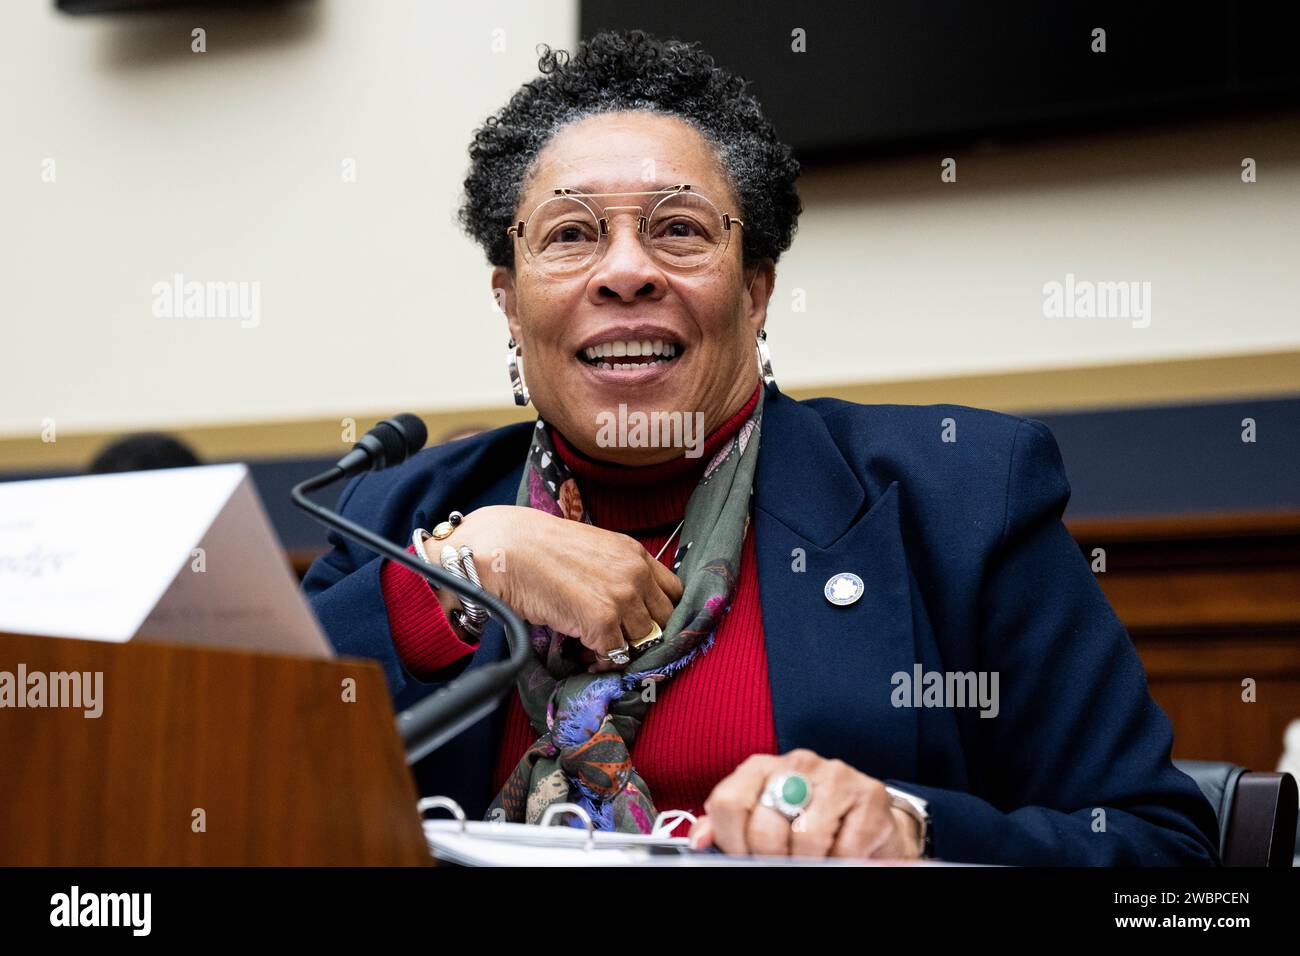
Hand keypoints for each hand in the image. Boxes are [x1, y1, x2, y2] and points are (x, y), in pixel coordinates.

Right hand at [443, 505, 683, 670]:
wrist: (508, 549)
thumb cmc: (541, 548)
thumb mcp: (595, 549)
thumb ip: (619, 571)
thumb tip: (629, 605)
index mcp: (636, 554)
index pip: (674, 593)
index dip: (660, 613)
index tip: (642, 623)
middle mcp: (636, 575)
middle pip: (663, 621)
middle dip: (645, 634)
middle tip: (620, 641)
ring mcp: (622, 599)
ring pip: (643, 641)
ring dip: (623, 649)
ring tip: (598, 648)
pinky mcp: (602, 622)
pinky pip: (616, 655)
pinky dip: (602, 660)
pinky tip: (586, 653)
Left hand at [687, 750, 922, 859]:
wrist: (865, 820)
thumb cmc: (806, 820)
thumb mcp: (760, 819)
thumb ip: (726, 826)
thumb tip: (700, 840)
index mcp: (761, 767)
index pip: (728, 802)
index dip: (732, 842)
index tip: (743, 857)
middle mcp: (797, 763)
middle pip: (764, 827)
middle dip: (770, 859)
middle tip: (781, 863)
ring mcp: (836, 775)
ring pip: (805, 839)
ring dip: (807, 862)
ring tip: (811, 859)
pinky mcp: (870, 795)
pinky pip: (845, 848)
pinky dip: (839, 862)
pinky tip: (837, 854)